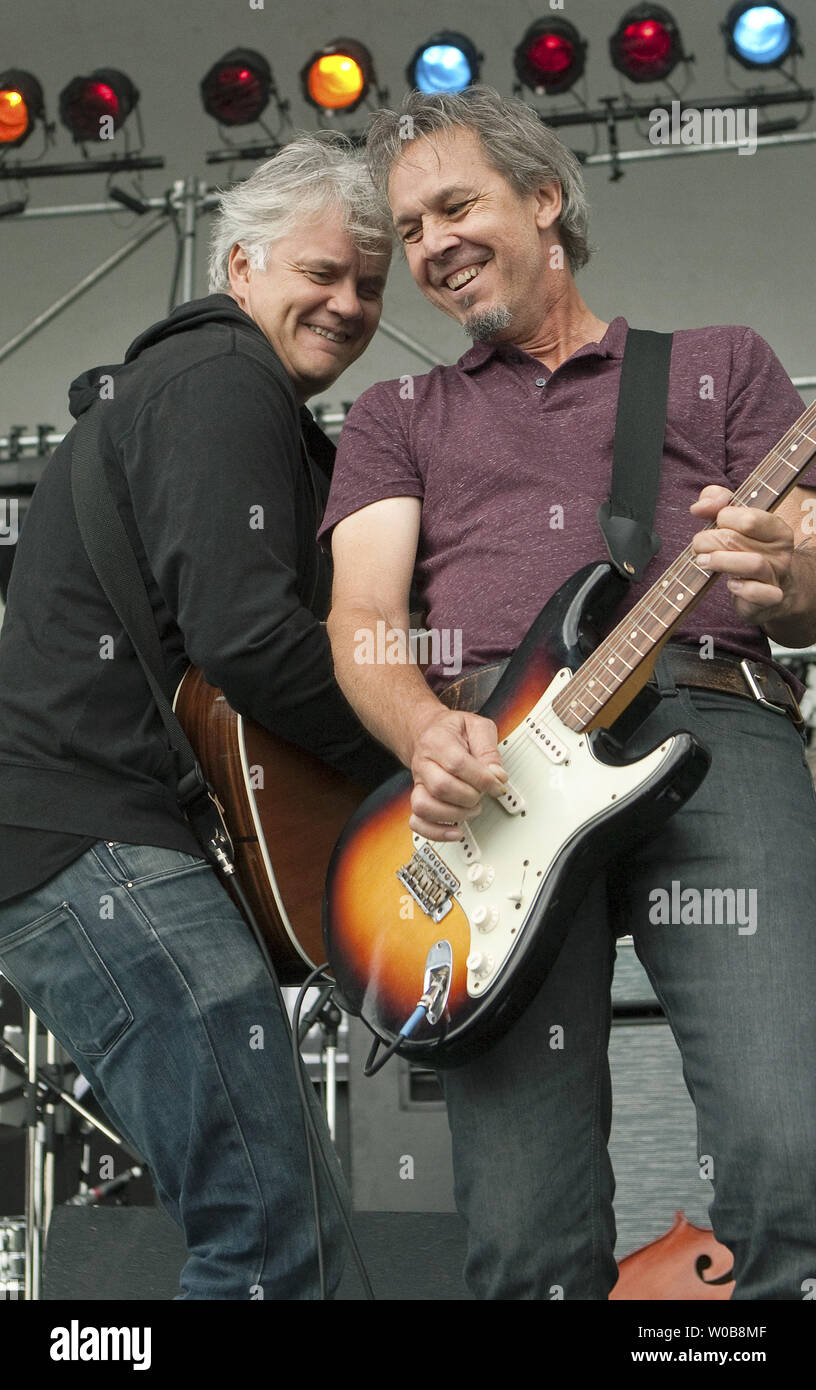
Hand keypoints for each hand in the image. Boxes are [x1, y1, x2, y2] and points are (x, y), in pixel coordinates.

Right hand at [407, 707, 507, 841]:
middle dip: (470, 796)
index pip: (458, 764)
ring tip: (472, 809)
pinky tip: (455, 831)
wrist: (427, 732)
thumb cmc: (452, 731)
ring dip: (455, 814)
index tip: (497, 784)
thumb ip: (489, 749)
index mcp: (436, 741)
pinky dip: (436, 832)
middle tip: (483, 794)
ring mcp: (418, 783)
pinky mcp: (418, 799)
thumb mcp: (477, 726)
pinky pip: (418, 822)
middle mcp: (423, 763)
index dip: (482, 779)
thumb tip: (497, 775)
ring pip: (425, 807)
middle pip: (441, 787)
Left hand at [690, 485, 795, 625]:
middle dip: (708, 541)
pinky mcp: (770, 598)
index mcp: (776, 528)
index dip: (722, 518)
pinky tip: (731, 584)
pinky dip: (740, 588)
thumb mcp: (735, 519)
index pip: (747, 518)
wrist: (770, 590)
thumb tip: (700, 507)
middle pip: (736, 540)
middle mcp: (781, 550)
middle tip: (699, 546)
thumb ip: (717, 500)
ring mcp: (777, 575)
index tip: (716, 524)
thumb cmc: (747, 549)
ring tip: (703, 561)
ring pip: (750, 564)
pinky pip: (757, 593)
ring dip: (718, 561)